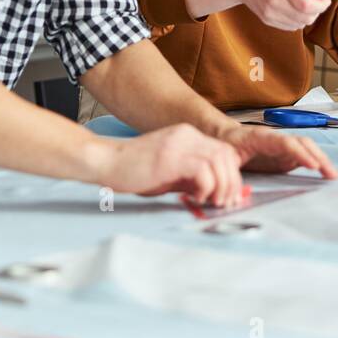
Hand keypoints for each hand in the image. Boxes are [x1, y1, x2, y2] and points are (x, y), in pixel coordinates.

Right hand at [97, 123, 245, 207]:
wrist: (105, 161)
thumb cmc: (133, 171)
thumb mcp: (169, 172)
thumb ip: (192, 178)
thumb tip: (217, 194)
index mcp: (187, 136)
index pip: (224, 151)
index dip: (232, 174)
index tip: (229, 195)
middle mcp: (186, 135)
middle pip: (226, 155)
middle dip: (232, 182)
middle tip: (226, 202)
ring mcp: (178, 144)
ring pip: (219, 161)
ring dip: (223, 185)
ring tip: (214, 202)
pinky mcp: (169, 157)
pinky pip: (203, 169)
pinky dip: (207, 187)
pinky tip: (197, 197)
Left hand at [219, 123, 337, 177]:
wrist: (226, 136)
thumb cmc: (226, 144)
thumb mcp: (224, 156)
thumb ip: (230, 167)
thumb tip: (233, 186)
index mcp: (261, 137)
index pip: (285, 143)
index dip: (300, 154)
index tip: (312, 166)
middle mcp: (276, 139)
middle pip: (302, 143)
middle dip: (318, 156)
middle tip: (330, 173)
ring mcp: (282, 146)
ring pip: (306, 148)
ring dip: (321, 160)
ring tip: (332, 175)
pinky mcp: (285, 155)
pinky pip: (304, 157)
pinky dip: (316, 164)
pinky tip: (325, 174)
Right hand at [237, 0, 331, 30]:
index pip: (307, 4)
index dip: (321, 5)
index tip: (325, 0)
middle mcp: (275, 0)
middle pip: (306, 17)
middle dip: (317, 11)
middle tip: (316, 1)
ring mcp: (270, 13)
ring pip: (300, 24)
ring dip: (308, 16)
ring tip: (304, 4)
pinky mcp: (267, 20)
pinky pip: (291, 27)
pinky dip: (298, 20)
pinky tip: (294, 9)